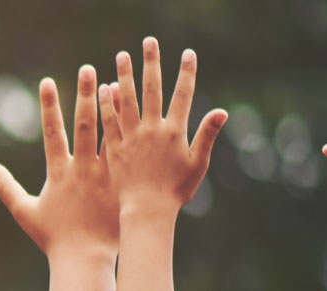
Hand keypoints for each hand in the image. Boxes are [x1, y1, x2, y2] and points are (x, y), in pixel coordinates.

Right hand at [0, 67, 118, 259]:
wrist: (85, 259)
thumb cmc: (54, 238)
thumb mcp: (25, 212)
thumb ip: (7, 188)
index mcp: (58, 173)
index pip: (52, 131)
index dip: (49, 105)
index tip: (48, 81)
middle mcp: (82, 168)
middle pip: (83, 124)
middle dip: (83, 95)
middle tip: (87, 69)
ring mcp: (104, 174)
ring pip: (109, 134)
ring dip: (110, 108)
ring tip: (113, 81)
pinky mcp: (121, 183)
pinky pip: (126, 152)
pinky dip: (128, 132)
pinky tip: (132, 114)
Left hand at [102, 39, 227, 215]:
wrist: (147, 213)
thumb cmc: (176, 192)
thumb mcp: (197, 164)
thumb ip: (207, 136)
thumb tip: (222, 111)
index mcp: (175, 132)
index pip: (183, 95)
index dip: (186, 73)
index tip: (188, 53)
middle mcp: (152, 130)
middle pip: (152, 90)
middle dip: (151, 64)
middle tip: (148, 42)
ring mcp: (131, 138)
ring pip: (127, 100)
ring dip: (125, 76)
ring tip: (121, 55)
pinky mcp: (114, 149)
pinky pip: (109, 122)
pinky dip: (107, 103)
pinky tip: (103, 87)